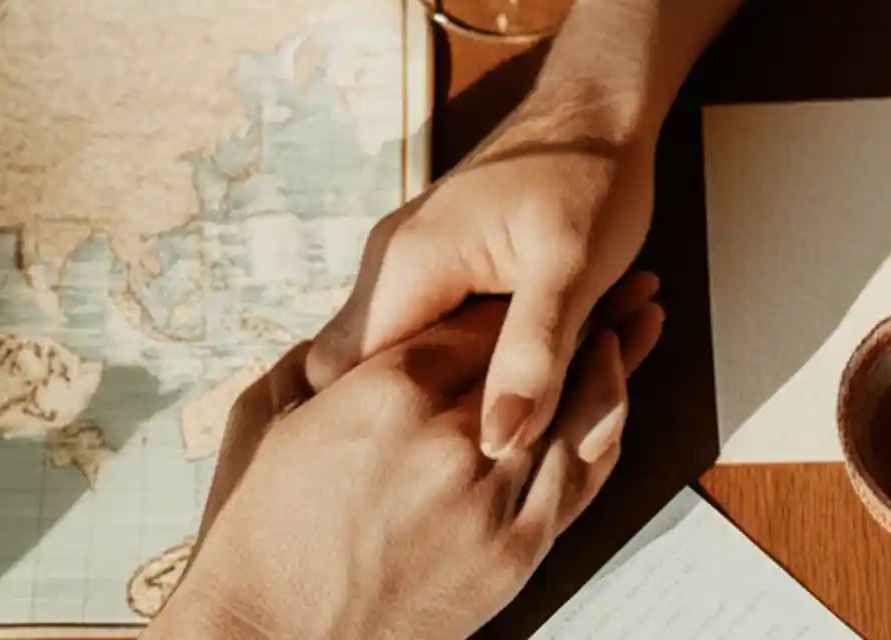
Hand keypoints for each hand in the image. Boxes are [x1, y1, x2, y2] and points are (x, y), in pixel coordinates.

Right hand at [146, 286, 662, 639]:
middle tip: (609, 286)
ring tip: (634, 323)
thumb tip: (342, 338)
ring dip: (606, 361)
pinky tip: (613, 403)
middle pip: (525, 359)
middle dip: (567, 317)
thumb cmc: (256, 537)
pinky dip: (604, 432)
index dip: (502, 301)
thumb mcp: (263, 423)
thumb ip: (310, 366)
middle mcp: (447, 438)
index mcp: (384, 393)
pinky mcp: (514, 554)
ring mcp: (487, 498)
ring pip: (571, 410)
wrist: (269, 638)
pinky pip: (580, 478)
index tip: (519, 285)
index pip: (469, 324)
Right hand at [307, 95, 654, 457]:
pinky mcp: (437, 271)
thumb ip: (532, 354)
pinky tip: (536, 364)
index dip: (383, 428)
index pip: (344, 375)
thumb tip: (498, 443)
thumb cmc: (588, 175)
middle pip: (372, 375)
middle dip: (434, 414)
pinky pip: (436, 335)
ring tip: (538, 391)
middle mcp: (390, 268)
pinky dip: (481, 359)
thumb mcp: (572, 269)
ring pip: (406, 359)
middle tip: (509, 428)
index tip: (445, 458)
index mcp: (406, 266)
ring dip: (465, 386)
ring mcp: (410, 268)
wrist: (599, 110)